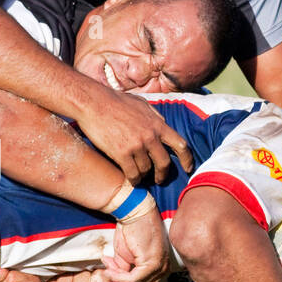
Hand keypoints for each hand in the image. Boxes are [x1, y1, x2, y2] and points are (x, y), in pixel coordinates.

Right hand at [76, 88, 193, 185]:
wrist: (94, 103)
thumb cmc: (115, 100)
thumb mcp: (141, 103)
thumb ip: (155, 115)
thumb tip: (163, 122)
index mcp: (157, 124)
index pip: (181, 144)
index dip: (187, 159)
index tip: (188, 168)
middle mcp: (150, 136)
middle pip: (164, 163)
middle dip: (163, 174)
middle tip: (159, 179)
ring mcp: (136, 145)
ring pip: (146, 169)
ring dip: (143, 175)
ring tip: (139, 176)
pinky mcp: (121, 153)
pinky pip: (132, 173)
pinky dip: (133, 180)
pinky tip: (131, 180)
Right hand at [101, 207, 167, 281]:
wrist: (133, 212)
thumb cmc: (130, 229)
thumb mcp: (124, 255)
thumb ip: (123, 270)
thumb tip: (115, 281)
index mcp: (158, 267)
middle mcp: (162, 269)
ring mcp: (159, 268)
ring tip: (105, 272)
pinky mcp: (152, 264)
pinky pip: (133, 280)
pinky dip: (118, 278)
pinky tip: (109, 271)